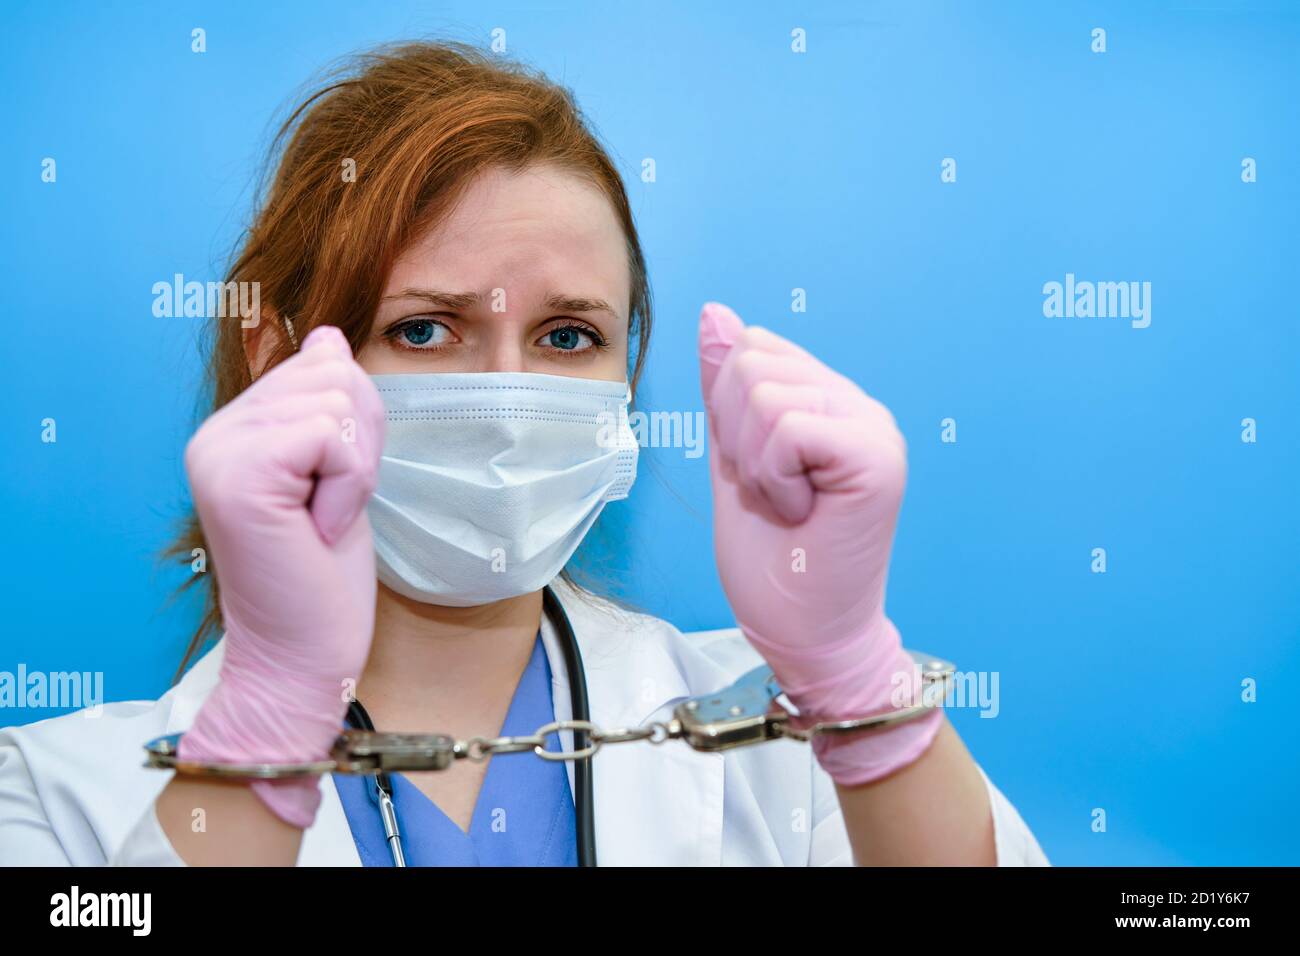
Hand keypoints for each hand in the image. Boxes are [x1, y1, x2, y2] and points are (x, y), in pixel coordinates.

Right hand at [178, 325, 385, 825]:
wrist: (303, 652)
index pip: (324, 366)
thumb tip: (327, 337)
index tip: (333, 491)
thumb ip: (328, 407)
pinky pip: (329, 435)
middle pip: (334, 374)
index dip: (358, 428)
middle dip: (361, 444)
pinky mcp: (238, 473)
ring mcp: (219, 450)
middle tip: (331, 507)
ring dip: (355, 469)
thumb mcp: (337, 473)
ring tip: (322, 518)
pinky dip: (348, 484)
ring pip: (336, 400)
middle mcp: (215, 431)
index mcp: (236, 427)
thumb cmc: (323, 574)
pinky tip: (318, 527)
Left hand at [698, 302, 941, 785]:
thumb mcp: (733, 459)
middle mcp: (860, 405)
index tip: (760, 474)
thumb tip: (715, 313)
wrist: (806, 635)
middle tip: (774, 494)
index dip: (730, 416)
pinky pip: (786, 426)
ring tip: (788, 504)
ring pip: (764, 390)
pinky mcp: (876, 456)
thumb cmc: (774, 561)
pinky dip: (773, 475)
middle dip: (737, 436)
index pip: (752, 349)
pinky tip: (801, 511)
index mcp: (830, 401)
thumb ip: (727, 388)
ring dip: (755, 462)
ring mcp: (874, 428)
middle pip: (751, 362)